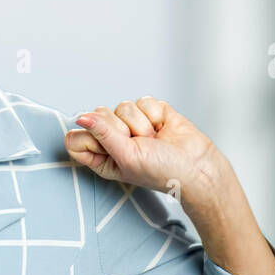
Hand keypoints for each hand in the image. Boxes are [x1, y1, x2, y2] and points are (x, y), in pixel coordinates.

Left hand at [64, 96, 221, 200]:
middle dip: (120, 129)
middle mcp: (114, 139)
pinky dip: (155, 114)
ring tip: (154, 140)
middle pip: (98, 115)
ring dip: (141, 125)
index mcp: (101, 156)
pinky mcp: (152, 112)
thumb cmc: (162, 173)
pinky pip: (144, 101)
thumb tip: (80, 117)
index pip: (76, 136)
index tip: (103, 144)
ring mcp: (134, 123)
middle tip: (138, 145)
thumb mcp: (126, 157)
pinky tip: (163, 128)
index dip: (88, 135)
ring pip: (123, 106)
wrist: (198, 167)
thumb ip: (102, 134)